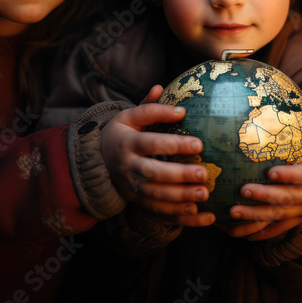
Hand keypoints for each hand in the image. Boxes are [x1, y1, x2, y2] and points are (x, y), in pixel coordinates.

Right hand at [101, 85, 214, 225]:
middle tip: (203, 173)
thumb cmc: (121, 133)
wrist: (96, 160)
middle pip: (153, 172)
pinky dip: (177, 214)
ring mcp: (130, 186)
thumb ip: (147, 106)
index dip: (174, 144)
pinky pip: (157, 210)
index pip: (151, 143)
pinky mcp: (136, 201)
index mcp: (127, 142)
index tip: (199, 143)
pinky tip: (197, 211)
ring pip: (155, 195)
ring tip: (204, 193)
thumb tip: (161, 88)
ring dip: (180, 196)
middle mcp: (127, 166)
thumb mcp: (128, 116)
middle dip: (179, 175)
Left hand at [227, 118, 301, 239]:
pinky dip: (265, 233)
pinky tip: (246, 235)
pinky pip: (284, 227)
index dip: (290, 175)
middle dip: (265, 195)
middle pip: (290, 198)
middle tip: (243, 189)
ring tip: (235, 212)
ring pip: (282, 216)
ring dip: (257, 216)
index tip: (270, 171)